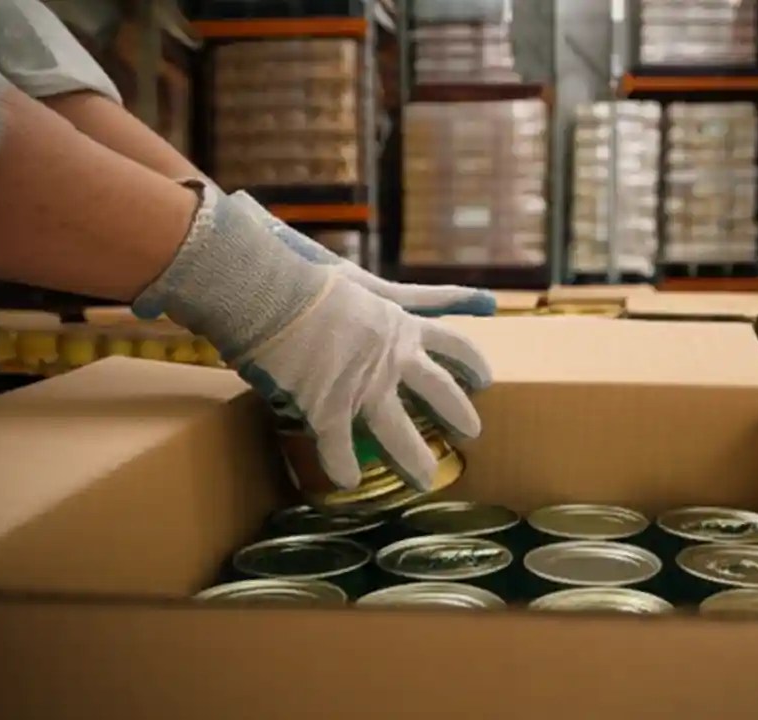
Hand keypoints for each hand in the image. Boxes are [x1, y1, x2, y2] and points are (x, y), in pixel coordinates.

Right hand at [134, 183, 491, 490]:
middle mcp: (390, 355)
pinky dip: (341, 464)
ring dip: (413, 456)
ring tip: (426, 477)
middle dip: (458, 410)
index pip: (449, 338)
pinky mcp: (329, 404)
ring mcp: (363, 383)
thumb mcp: (352, 278)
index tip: (487, 376)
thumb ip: (370, 294)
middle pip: (437, 389)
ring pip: (397, 429)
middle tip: (473, 429)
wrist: (270, 287)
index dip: (470, 358)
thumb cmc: (301, 270)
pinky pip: (338, 445)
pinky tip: (347, 482)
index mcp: (398, 321)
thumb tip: (397, 287)